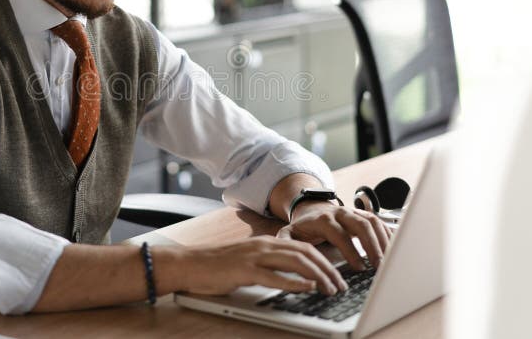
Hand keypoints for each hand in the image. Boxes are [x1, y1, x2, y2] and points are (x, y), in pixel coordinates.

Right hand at [176, 235, 347, 295]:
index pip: (304, 247)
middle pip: (306, 252)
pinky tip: (307, 288)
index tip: (338, 275)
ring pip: (295, 261)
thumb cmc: (218, 265)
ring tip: (330, 288)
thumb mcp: (250, 260)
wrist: (190, 264)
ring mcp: (254, 257)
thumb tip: (294, 276)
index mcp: (267, 242)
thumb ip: (271, 264)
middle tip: (341, 285)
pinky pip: (274, 276)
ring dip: (317, 275)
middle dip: (328, 269)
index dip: (324, 260)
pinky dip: (294, 282)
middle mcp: (264, 245)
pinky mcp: (245, 271)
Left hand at [276, 201, 391, 270]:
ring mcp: (354, 212)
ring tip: (389, 261)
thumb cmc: (303, 226)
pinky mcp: (363, 214)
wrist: (311, 208)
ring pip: (372, 221)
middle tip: (378, 266)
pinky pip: (379, 221)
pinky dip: (388, 234)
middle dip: (371, 245)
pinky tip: (394, 250)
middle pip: (360, 224)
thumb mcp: (290, 233)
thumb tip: (286, 253)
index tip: (358, 267)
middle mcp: (340, 213)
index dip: (349, 249)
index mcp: (323, 218)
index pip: (338, 233)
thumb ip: (286, 241)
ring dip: (383, 241)